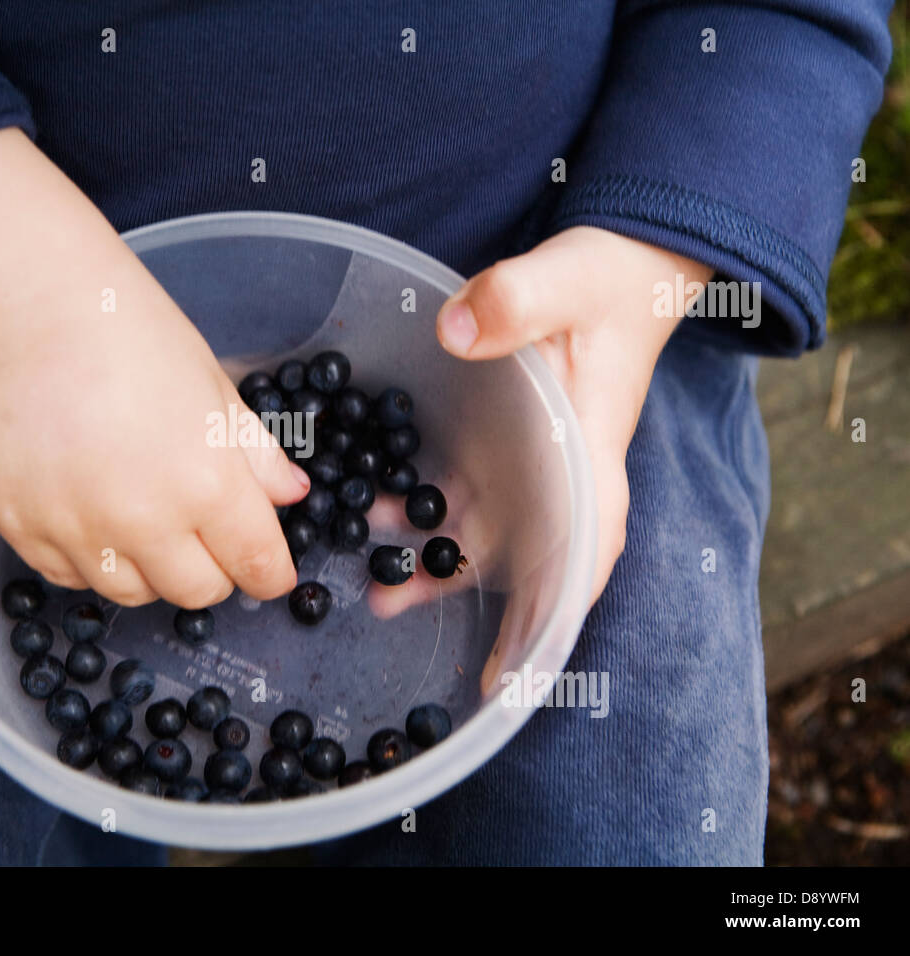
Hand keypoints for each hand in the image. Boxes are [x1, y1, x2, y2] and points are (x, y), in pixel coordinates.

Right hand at [0, 278, 309, 607]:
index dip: (269, 573)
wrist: (31, 314)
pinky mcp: (24, 531)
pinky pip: (68, 576)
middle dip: (211, 571)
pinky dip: (87, 560)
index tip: (268, 572)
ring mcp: (79, 532)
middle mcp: (145, 522)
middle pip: (197, 592)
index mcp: (208, 484)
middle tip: (201, 538)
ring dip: (148, 570)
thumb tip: (290, 494)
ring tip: (140, 520)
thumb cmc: (133, 337)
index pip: (257, 564)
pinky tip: (89, 514)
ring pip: (131, 594)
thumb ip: (256, 454)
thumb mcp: (214, 389)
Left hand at [370, 225, 711, 619]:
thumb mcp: (570, 280)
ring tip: (367, 579)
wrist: (619, 272)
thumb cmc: (609, 283)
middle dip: (456, 593)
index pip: (582, 553)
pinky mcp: (497, 450)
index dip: (547, 615)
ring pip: (472, 534)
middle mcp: (558, 480)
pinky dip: (412, 512)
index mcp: (590, 457)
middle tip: (389, 608)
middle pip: (515, 562)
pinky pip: (451, 494)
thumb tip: (453, 330)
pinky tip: (363, 511)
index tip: (513, 672)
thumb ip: (519, 301)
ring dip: (422, 560)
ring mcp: (526, 469)